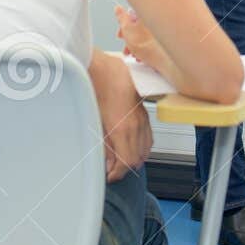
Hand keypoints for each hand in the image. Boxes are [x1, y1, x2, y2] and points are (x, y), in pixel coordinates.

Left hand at [87, 51, 151, 181]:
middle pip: (137, 158)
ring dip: (135, 158)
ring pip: (146, 149)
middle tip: (112, 170)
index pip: (126, 163)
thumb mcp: (95, 122)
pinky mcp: (144, 113)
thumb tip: (106, 162)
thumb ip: (103, 145)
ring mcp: (142, 119)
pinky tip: (133, 147)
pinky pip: (149, 137)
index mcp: (122, 130)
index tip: (110, 176)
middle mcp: (136, 126)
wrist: (105, 68)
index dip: (118, 174)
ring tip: (120, 160)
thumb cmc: (95, 89)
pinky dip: (142, 147)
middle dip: (125, 168)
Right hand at [115, 4, 170, 75]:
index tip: (121, 35)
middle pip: (136, 28)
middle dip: (128, 39)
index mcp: (144, 17)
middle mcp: (152, 23)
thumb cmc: (145, 44)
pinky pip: (149, 44)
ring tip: (133, 54)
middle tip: (126, 47)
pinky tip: (141, 57)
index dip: (123, 27)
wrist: (160, 57)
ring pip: (142, 37)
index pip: (131, 17)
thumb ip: (121, 17)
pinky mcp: (161, 43)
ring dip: (135, 46)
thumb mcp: (127, 29)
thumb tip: (118, 8)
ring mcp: (157, 33)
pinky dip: (143, 49)